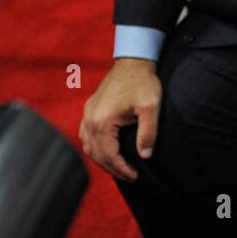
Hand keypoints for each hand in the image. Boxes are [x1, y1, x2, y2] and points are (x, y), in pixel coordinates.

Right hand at [79, 57, 161, 182]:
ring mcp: (87, 113)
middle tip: (129, 177)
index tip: (135, 177)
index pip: (108, 155)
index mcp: (102, 121)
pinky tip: (108, 151)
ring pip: (89, 146)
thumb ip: (148, 133)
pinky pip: (86, 135)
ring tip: (120, 167)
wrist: (133, 60)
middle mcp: (90, 119)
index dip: (122, 170)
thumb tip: (145, 155)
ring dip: (102, 159)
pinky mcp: (90, 108)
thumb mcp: (150, 107)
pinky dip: (96, 147)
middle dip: (113, 168)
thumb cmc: (143, 82)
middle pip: (96, 154)